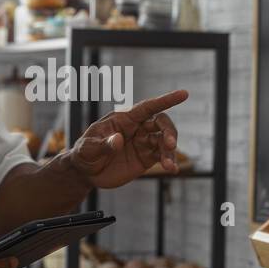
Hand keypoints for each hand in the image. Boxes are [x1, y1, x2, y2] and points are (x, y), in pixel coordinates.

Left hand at [66, 89, 187, 188]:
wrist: (86, 172)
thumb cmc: (84, 153)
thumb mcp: (87, 148)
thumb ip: (103, 144)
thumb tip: (118, 140)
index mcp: (123, 119)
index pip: (147, 107)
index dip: (165, 100)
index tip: (183, 94)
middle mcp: (137, 128)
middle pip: (161, 123)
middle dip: (169, 131)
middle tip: (170, 145)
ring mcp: (143, 143)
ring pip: (164, 141)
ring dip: (170, 150)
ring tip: (169, 165)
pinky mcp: (147, 158)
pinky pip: (163, 156)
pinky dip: (170, 162)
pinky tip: (172, 169)